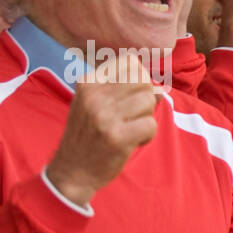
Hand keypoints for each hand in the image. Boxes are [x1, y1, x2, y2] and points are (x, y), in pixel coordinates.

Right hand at [46, 53, 157, 206]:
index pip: (130, 63)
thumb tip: (160, 88)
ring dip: (146, 118)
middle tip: (131, 118)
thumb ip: (123, 91)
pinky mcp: (117, 137)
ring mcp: (104, 116)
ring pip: (149, 101)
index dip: (139, 80)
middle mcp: (94, 96)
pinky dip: (147, 136)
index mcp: (88, 83)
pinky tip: (132, 142)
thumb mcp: (95, 105)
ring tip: (130, 130)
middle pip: (142, 82)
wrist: (72, 170)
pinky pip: (151, 125)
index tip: (130, 99)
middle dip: (145, 101)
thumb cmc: (89, 135)